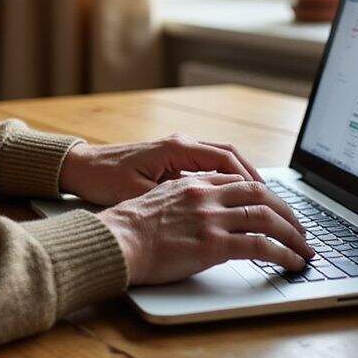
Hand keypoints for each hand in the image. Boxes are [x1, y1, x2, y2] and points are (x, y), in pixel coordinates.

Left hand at [59, 133, 264, 206]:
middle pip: (230, 157)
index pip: (225, 160)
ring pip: (221, 161)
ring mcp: (177, 150)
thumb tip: (206, 213)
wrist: (80, 167)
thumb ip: (173, 199)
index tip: (268, 200)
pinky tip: (235, 201)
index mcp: (176, 149)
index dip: (249, 181)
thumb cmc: (105, 180)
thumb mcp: (139, 194)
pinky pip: (208, 167)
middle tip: (276, 205)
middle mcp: (181, 144)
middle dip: (256, 180)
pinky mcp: (171, 159)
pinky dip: (226, 181)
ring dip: (243, 180)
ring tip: (264, 204)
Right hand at [96, 174, 314, 284]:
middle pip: (260, 194)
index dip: (264, 196)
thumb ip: (185, 199)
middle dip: (286, 211)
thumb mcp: (158, 198)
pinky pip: (260, 246)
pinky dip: (283, 253)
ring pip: (266, 218)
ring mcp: (211, 218)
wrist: (116, 240)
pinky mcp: (213, 244)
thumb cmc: (128, 226)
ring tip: (305, 248)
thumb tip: (201, 211)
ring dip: (292, 234)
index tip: (275, 209)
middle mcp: (206, 195)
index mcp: (193, 182)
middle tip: (300, 228)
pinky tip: (293, 262)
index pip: (240, 182)